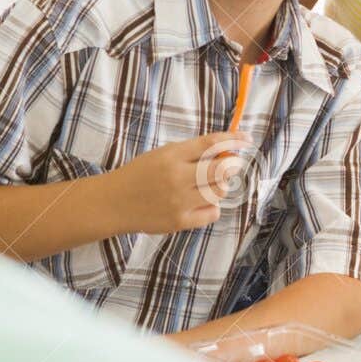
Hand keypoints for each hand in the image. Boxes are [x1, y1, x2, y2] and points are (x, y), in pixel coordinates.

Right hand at [106, 131, 250, 234]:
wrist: (114, 203)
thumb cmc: (140, 174)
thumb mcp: (163, 154)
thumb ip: (191, 152)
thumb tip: (226, 150)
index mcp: (172, 156)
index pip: (211, 144)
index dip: (234, 140)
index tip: (246, 139)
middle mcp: (177, 178)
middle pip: (222, 169)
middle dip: (232, 165)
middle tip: (229, 165)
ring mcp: (180, 201)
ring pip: (220, 192)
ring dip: (221, 186)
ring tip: (207, 185)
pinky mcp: (180, 221)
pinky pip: (213, 213)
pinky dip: (212, 206)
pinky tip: (200, 202)